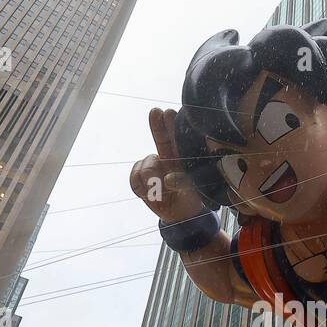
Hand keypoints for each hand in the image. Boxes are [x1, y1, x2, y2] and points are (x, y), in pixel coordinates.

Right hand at [129, 108, 204, 223]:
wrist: (180, 214)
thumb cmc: (190, 199)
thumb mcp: (191, 193)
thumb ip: (182, 184)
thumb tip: (167, 178)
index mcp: (183, 159)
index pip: (177, 140)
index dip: (171, 126)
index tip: (167, 113)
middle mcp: (168, 158)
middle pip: (161, 139)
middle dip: (157, 126)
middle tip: (155, 112)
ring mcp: (154, 166)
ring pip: (146, 166)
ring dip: (150, 180)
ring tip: (161, 192)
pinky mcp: (140, 177)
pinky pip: (134, 177)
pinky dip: (140, 188)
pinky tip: (149, 194)